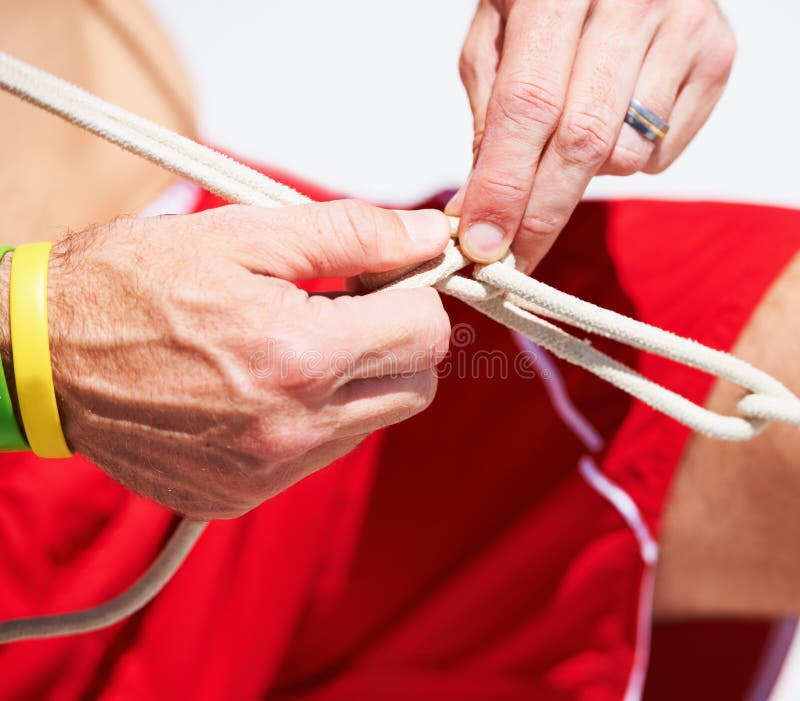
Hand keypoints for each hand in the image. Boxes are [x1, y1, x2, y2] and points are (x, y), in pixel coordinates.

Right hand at [43, 201, 450, 518]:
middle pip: (415, 388)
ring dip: (357, 381)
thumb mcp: (242, 234)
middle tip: (344, 308)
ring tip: (292, 343)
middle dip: (396, 342)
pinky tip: (264, 385)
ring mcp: (266, 472)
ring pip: (372, 423)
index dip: (414, 294)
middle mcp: (292, 429)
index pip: (426, 333)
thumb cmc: (133, 283)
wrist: (38, 355)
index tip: (380, 277)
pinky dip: (315, 418)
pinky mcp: (240, 495)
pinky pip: (319, 456)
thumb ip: (352, 233)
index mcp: (299, 356)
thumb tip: (431, 236)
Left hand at [449, 0, 735, 271]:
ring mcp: (684, 25)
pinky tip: (617, 114)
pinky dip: (626, 157)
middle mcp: (630, 0)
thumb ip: (487, 110)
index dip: (504, 185)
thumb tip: (478, 210)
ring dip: (584, 173)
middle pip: (581, 142)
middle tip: (511, 261)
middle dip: (540, 215)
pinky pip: (661, 154)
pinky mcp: (717, 55)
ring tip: (573, 129)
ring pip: (624, 156)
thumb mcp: (497, 28)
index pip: (527, 105)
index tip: (482, 246)